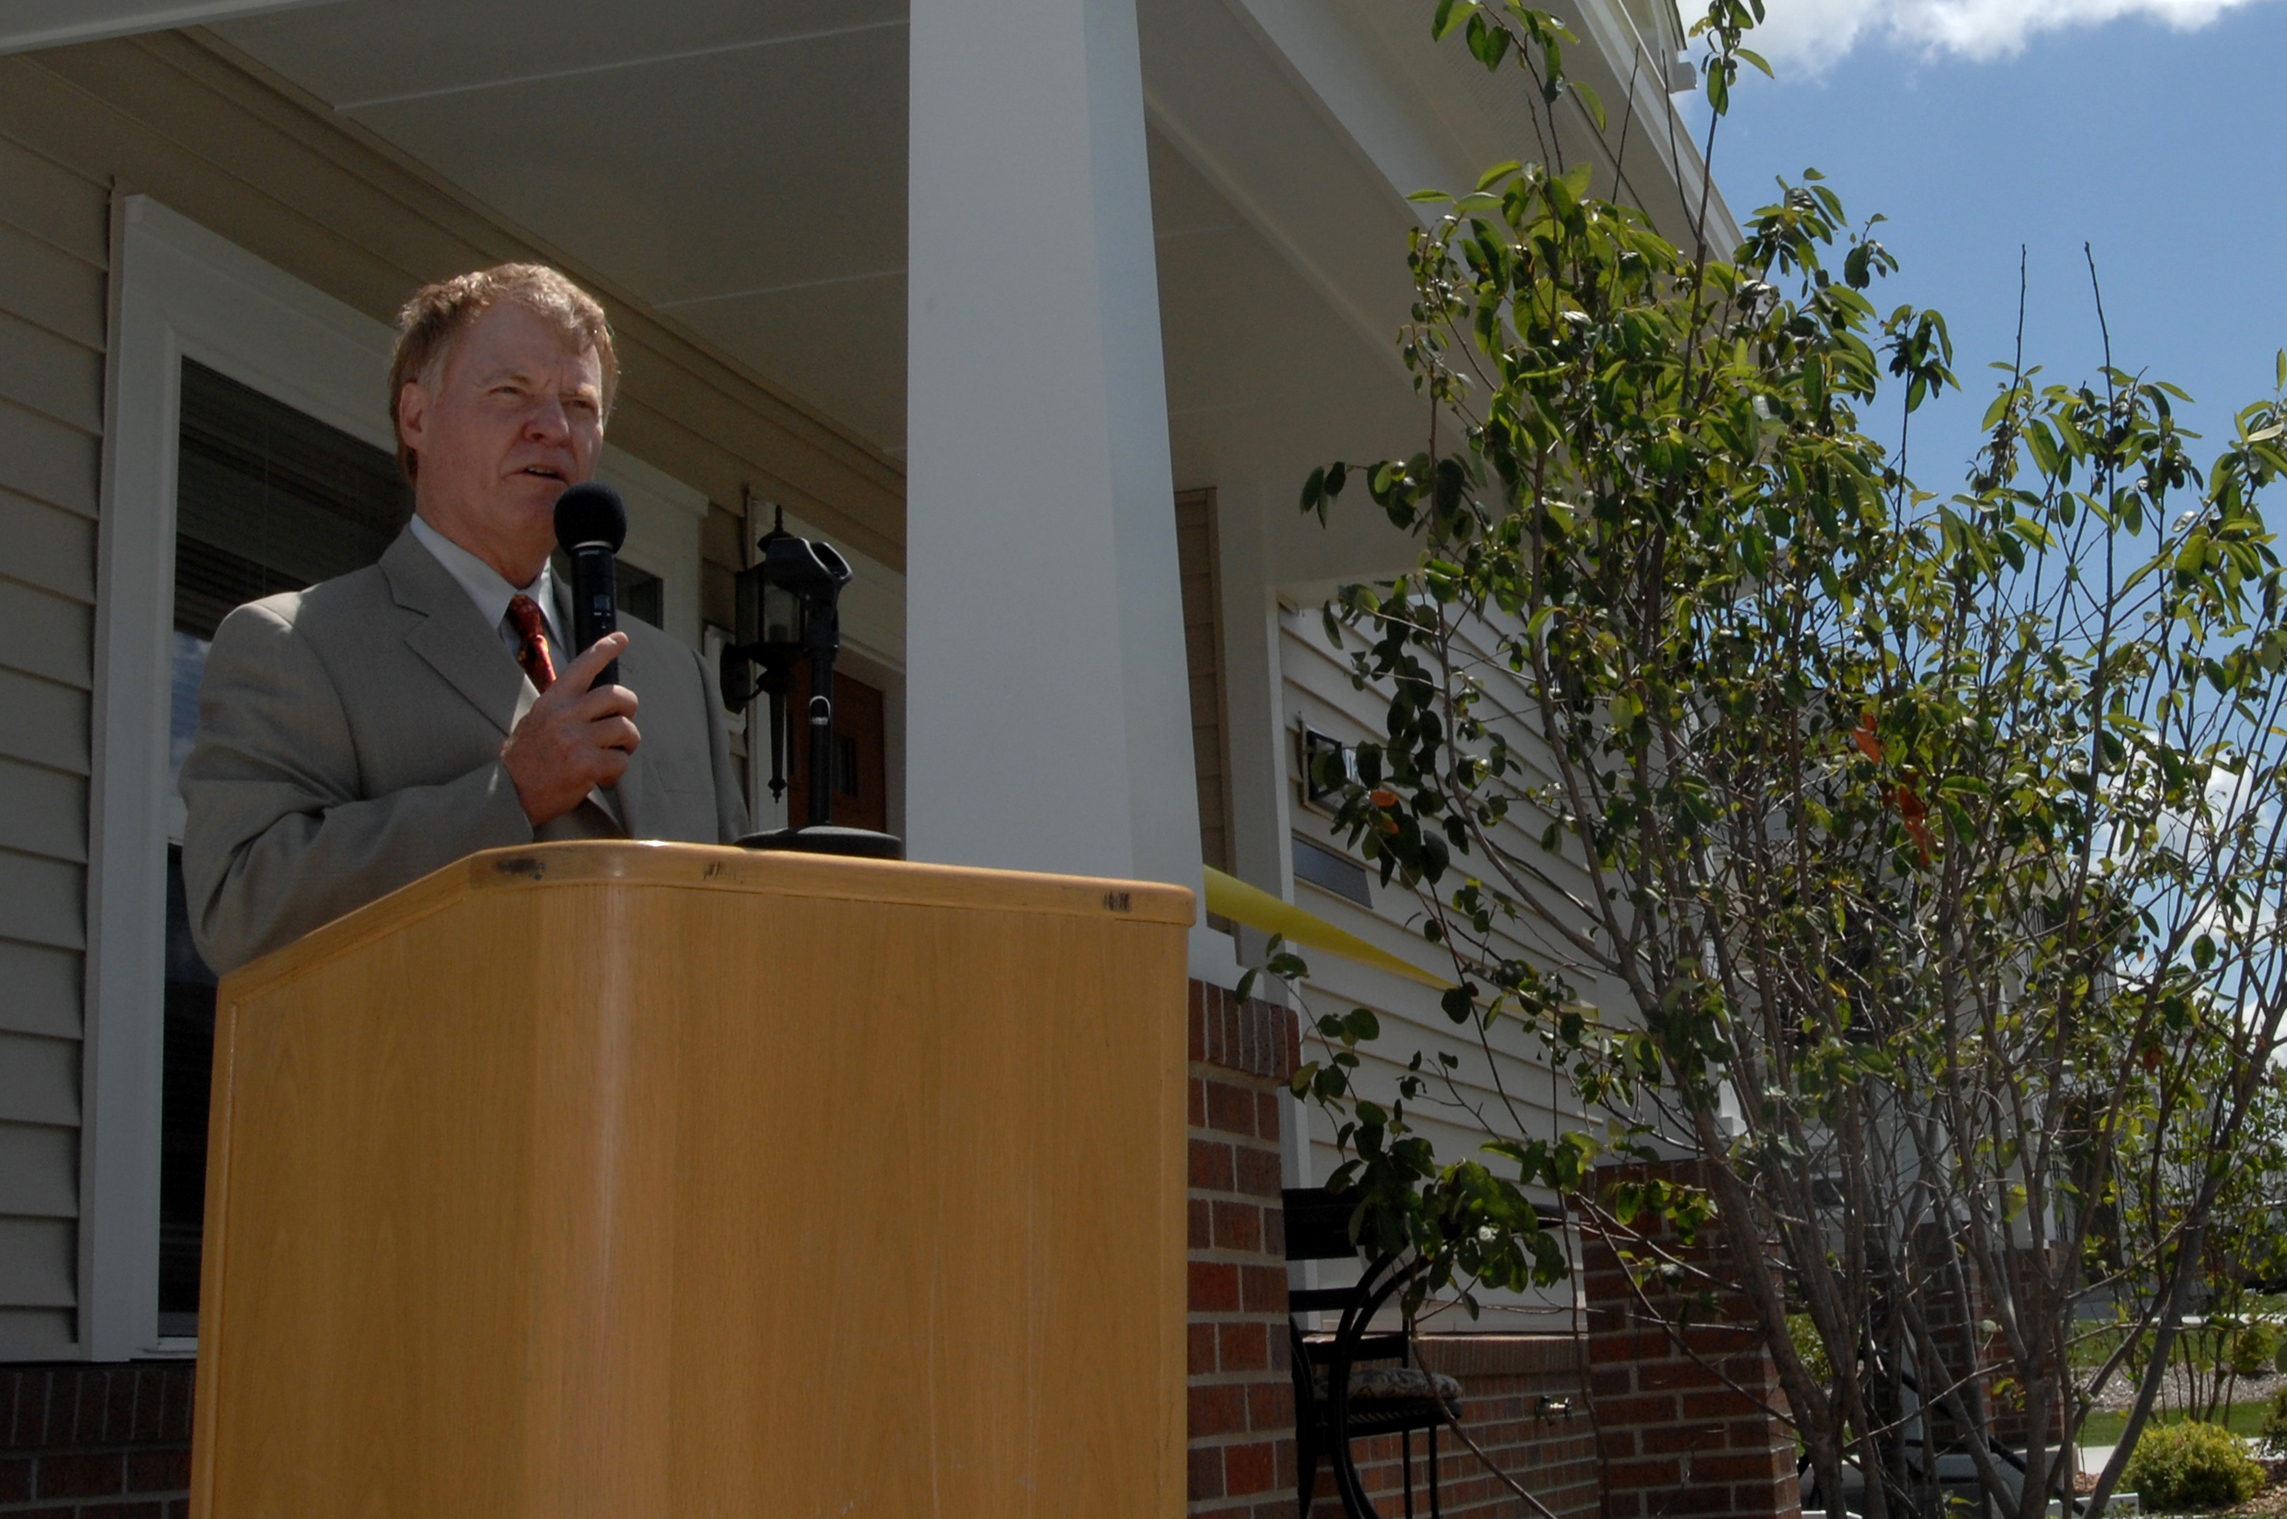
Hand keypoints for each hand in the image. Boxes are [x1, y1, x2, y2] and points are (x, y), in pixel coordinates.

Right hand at [501, 633, 639, 825]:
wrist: (507, 793)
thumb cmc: (524, 759)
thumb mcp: (536, 720)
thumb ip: (563, 708)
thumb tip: (594, 702)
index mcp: (552, 701)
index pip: (582, 666)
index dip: (604, 650)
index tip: (620, 639)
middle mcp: (565, 715)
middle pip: (617, 697)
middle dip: (629, 709)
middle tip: (624, 723)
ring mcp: (576, 740)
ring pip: (625, 729)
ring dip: (627, 743)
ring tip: (614, 754)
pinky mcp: (586, 765)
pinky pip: (620, 761)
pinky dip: (617, 770)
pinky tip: (602, 776)